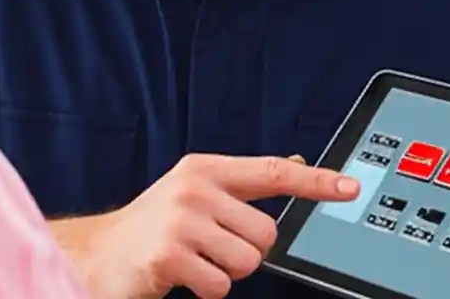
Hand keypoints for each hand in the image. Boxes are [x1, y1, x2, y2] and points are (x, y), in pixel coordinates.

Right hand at [78, 153, 359, 298]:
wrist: (98, 254)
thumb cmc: (153, 227)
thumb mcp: (195, 194)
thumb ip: (242, 186)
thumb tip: (296, 164)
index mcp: (206, 169)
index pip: (272, 172)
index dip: (316, 181)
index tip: (350, 187)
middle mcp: (194, 188)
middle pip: (266, 233)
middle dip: (245, 252)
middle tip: (210, 249)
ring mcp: (180, 219)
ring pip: (247, 262)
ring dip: (225, 273)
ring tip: (194, 261)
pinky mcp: (169, 254)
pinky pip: (220, 285)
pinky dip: (206, 290)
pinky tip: (180, 276)